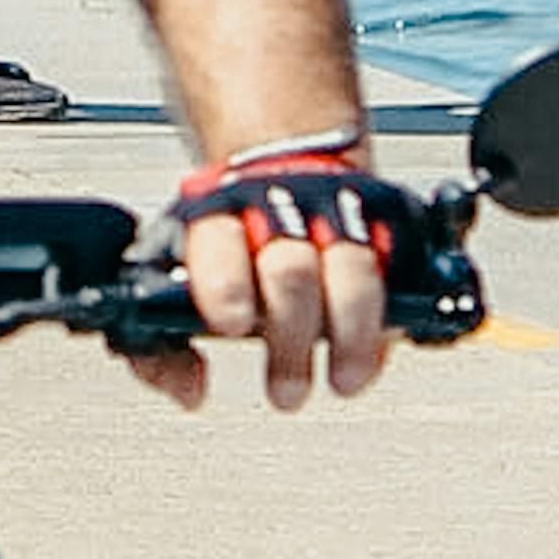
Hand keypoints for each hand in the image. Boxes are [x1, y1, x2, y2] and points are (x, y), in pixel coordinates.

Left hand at [167, 142, 392, 417]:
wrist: (282, 164)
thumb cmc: (224, 245)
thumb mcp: (173, 284)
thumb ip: (163, 349)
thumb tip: (190, 393)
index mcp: (218, 213)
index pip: (218, 241)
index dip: (224, 282)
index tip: (229, 322)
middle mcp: (281, 211)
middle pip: (290, 269)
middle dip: (290, 332)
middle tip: (284, 391)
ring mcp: (337, 215)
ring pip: (353, 269)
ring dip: (350, 334)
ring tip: (343, 381)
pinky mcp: (381, 227)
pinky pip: (395, 274)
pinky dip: (387, 323)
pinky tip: (378, 353)